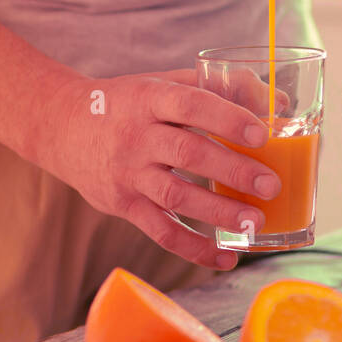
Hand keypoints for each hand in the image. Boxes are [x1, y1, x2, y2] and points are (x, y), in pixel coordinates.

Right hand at [32, 69, 281, 269]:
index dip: (227, 118)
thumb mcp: (165, 83)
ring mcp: (128, 174)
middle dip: (234, 170)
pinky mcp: (123, 205)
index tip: (263, 132)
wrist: (62, 128)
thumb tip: (279, 102)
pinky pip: (160, 232)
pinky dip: (194, 248)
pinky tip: (226, 257)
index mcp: (150, 99)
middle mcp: (136, 137)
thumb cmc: (129, 103)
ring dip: (219, 212)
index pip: (190, 105)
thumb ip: (221, 88)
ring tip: (255, 223)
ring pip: (176, 196)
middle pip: (188, 154)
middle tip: (272, 185)